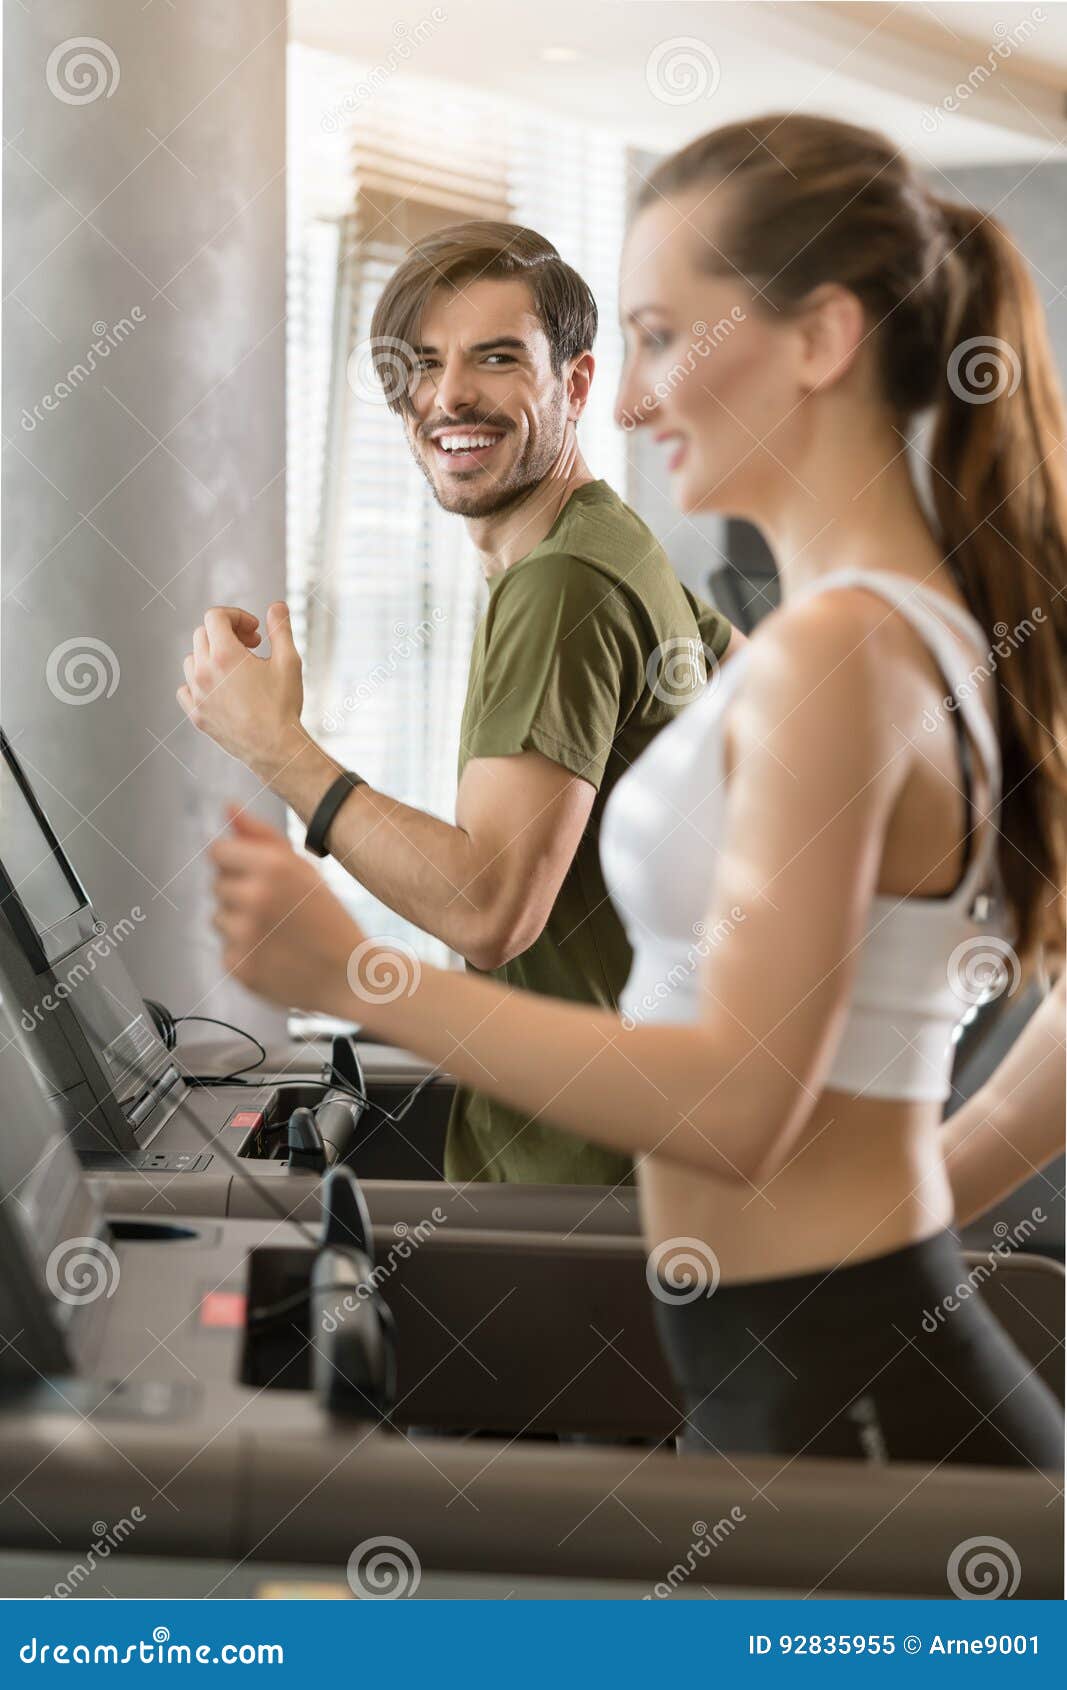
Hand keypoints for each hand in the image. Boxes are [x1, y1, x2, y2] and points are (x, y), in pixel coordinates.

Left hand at [178, 602, 305, 780]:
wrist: (275, 748)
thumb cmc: (283, 705)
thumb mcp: (289, 661)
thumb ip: (281, 628)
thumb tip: (277, 606)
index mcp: (225, 654)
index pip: (215, 616)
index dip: (237, 616)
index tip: (255, 631)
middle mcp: (204, 671)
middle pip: (203, 634)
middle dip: (227, 633)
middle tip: (252, 647)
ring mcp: (197, 693)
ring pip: (192, 659)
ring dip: (211, 655)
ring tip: (237, 667)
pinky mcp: (196, 714)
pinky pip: (185, 688)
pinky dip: (198, 682)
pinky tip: (219, 687)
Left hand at [210, 807, 362, 1014]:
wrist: (349, 976)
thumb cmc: (329, 920)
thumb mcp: (304, 869)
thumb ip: (261, 835)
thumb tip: (228, 807)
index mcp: (272, 866)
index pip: (218, 851)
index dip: (236, 862)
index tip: (256, 876)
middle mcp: (254, 897)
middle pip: (216, 884)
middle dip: (239, 892)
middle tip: (277, 909)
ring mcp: (244, 934)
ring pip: (217, 917)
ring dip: (238, 922)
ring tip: (276, 933)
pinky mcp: (239, 965)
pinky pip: (225, 949)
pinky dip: (244, 952)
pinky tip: (273, 954)